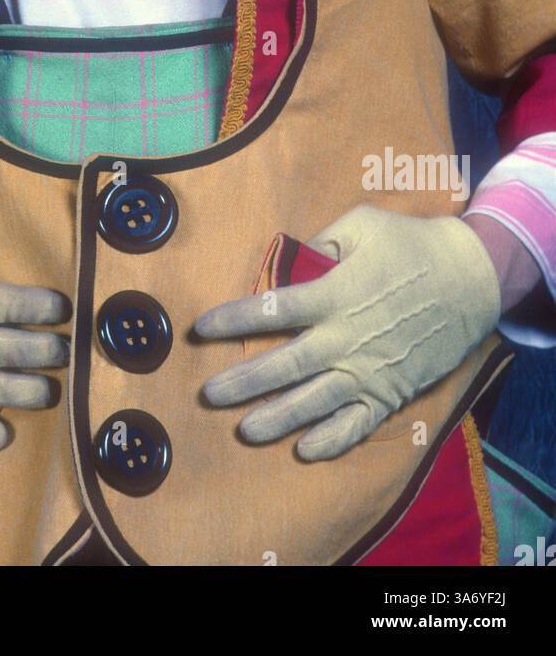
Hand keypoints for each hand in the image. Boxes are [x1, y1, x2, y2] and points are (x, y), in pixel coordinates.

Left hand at [195, 206, 500, 460]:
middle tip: (208, 393)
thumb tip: (290, 261)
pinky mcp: (391, 390)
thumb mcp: (362, 224)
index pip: (272, 309)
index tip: (201, 328)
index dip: (233, 319)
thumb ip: (321, 244)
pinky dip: (332, 440)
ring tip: (244, 429)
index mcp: (335, 293)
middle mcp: (347, 337)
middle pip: (286, 365)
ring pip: (315, 401)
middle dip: (244, 381)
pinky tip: (304, 449)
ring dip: (277, 417)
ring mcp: (369, 369)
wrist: (471, 279)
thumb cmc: (411, 245)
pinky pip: (357, 422)